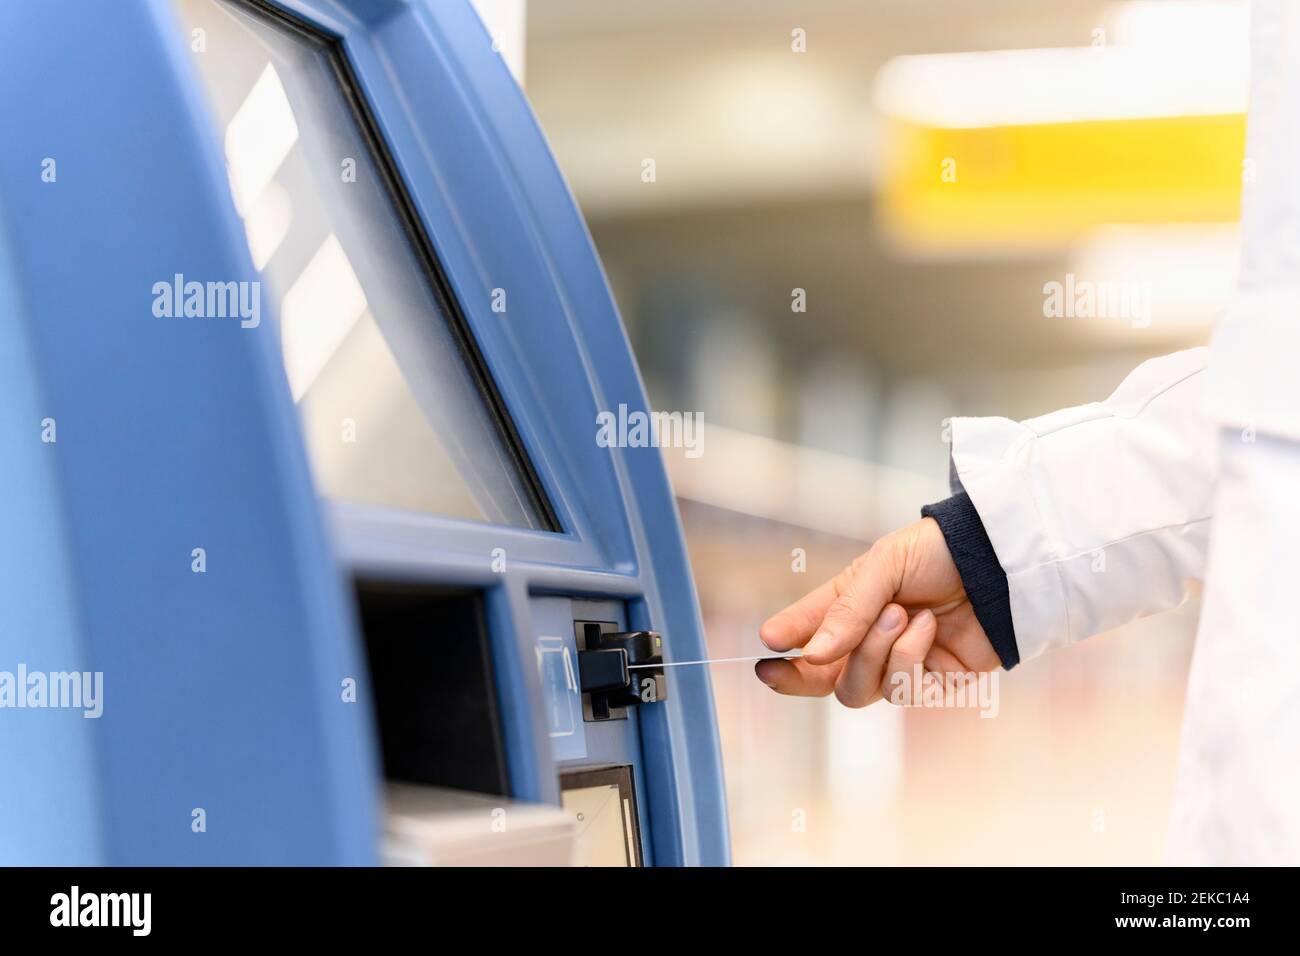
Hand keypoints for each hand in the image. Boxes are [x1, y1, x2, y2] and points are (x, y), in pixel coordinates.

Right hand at [756, 517, 999, 706]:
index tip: (764, 656)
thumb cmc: (939, 550)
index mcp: (851, 606)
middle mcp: (872, 641)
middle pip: (824, 679)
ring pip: (857, 689)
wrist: (1002, 560)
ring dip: (874, 651)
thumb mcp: (882, 564)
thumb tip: (812, 652)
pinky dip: (909, 658)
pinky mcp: (935, 684)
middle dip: (804, 677)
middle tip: (797, 662)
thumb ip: (846, 609)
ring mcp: (903, 665)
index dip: (785, 653)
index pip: (809, 636)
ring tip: (901, 614)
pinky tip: (928, 628)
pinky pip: (902, 692)